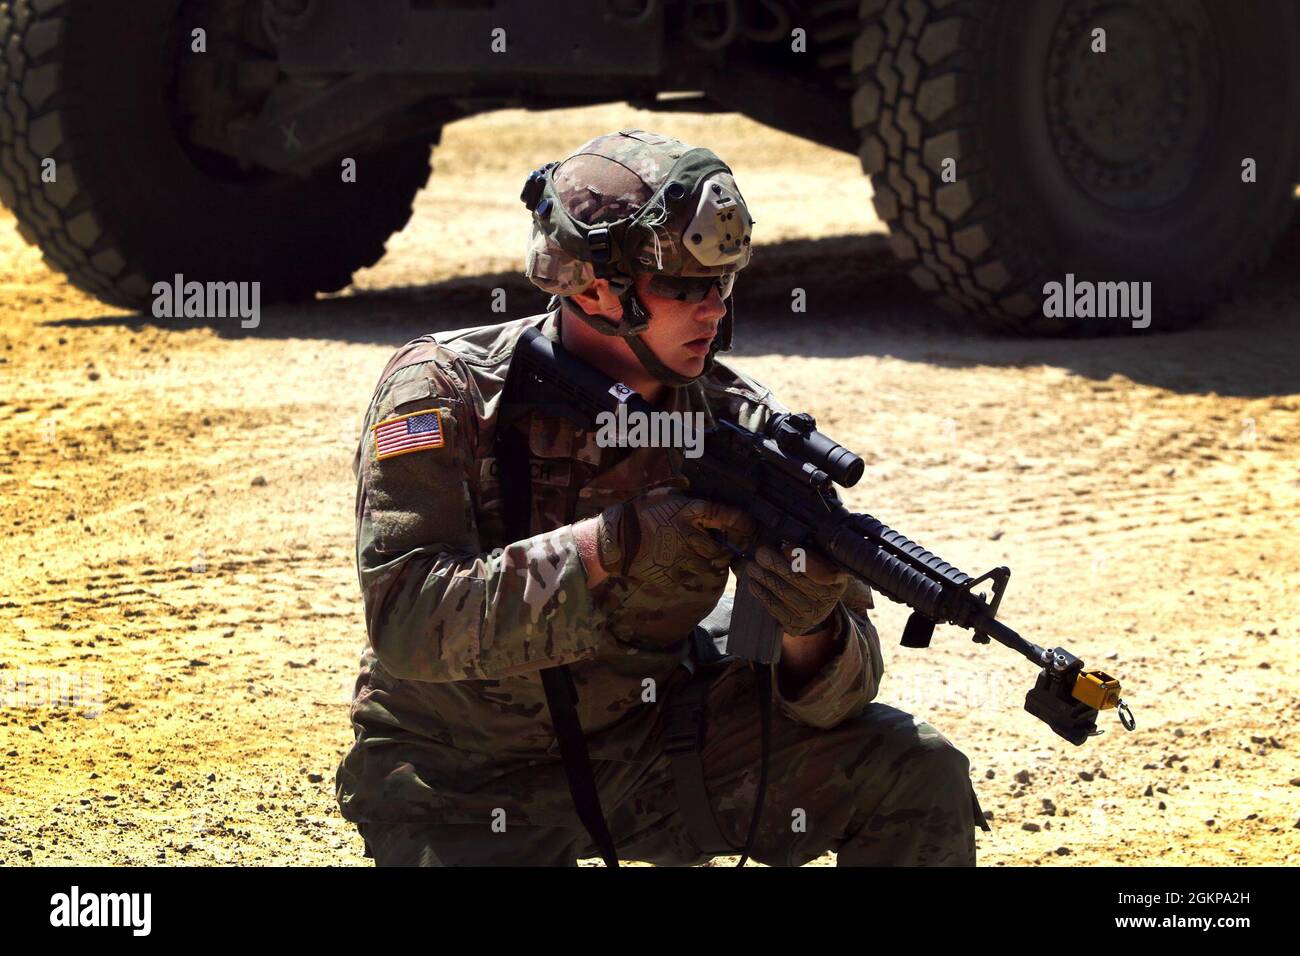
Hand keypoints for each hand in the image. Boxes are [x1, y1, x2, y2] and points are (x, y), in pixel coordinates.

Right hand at [595, 490, 754, 587]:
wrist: (615, 539)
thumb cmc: (639, 513)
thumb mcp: (666, 498)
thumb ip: (688, 504)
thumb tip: (707, 505)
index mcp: (689, 512)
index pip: (726, 515)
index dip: (742, 522)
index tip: (749, 527)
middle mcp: (691, 536)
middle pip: (720, 548)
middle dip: (724, 549)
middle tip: (722, 547)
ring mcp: (682, 558)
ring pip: (709, 566)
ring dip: (709, 562)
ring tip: (701, 558)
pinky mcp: (673, 575)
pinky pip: (690, 577)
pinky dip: (690, 574)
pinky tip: (682, 566)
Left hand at [743, 543, 847, 635]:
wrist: (814, 606)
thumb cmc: (814, 575)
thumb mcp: (820, 562)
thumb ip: (808, 554)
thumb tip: (785, 549)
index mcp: (838, 580)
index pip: (822, 570)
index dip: (803, 559)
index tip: (787, 548)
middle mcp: (828, 600)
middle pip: (797, 579)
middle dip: (776, 564)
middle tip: (761, 552)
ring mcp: (812, 615)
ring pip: (783, 592)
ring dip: (764, 578)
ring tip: (752, 567)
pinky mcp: (796, 625)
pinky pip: (775, 608)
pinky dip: (762, 594)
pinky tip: (753, 584)